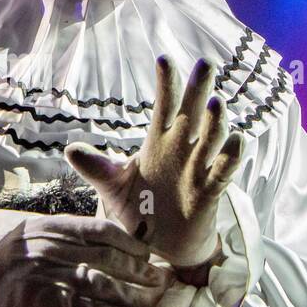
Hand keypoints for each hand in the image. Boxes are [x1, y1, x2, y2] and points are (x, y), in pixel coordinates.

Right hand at [0, 214, 171, 306]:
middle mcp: (49, 245)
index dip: (131, 243)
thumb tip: (103, 238)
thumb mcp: (32, 235)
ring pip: (98, 282)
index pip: (102, 230)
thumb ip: (64, 235)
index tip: (150, 256)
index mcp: (51, 225)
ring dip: (128, 294)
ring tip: (148, 301)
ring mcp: (41, 272)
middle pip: (106, 257)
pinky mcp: (35, 300)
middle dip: (138, 270)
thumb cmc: (2, 260)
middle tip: (160, 282)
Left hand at [65, 56, 245, 267]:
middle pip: (193, 114)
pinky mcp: (208, 193)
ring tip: (216, 103)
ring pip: (211, 140)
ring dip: (216, 123)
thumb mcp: (113, 188)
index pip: (165, 106)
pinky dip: (230, 158)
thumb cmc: (139, 210)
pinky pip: (223, 172)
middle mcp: (182, 149)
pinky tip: (236, 140)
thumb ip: (96, 169)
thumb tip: (70, 149)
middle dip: (198, 89)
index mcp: (159, 142)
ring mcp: (198, 169)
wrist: (158, 247)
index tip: (164, 58)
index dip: (166, 84)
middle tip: (205, 64)